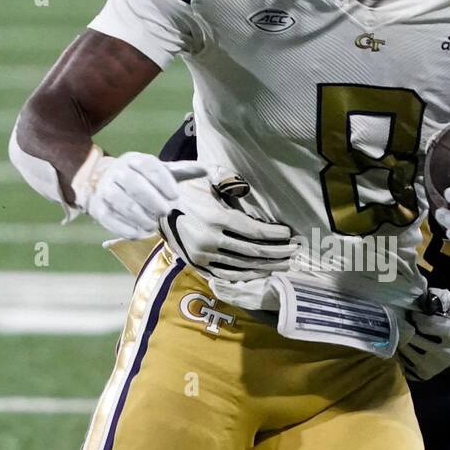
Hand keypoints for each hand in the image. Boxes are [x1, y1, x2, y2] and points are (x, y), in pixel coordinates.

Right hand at [71, 149, 203, 238]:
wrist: (102, 182)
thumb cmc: (140, 177)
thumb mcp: (158, 170)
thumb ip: (181, 170)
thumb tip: (206, 169)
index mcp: (134, 160)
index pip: (148, 166)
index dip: (162, 181)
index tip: (176, 195)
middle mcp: (117, 172)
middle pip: (134, 184)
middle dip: (151, 199)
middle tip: (166, 212)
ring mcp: (105, 190)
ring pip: (121, 202)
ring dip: (139, 216)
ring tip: (154, 226)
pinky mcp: (98, 208)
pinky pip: (110, 219)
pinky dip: (125, 228)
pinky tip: (140, 234)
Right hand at [159, 178, 296, 281]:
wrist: (153, 207)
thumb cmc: (185, 187)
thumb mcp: (204, 174)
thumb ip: (228, 178)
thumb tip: (246, 188)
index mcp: (215, 218)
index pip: (254, 232)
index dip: (275, 235)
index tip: (290, 233)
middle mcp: (210, 240)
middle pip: (253, 251)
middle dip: (278, 252)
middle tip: (295, 251)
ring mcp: (203, 256)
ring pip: (243, 266)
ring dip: (267, 266)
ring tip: (285, 264)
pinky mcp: (198, 265)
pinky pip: (227, 275)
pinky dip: (247, 275)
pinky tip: (261, 272)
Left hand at [398, 288, 449, 381]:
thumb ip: (440, 297)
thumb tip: (424, 296)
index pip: (425, 324)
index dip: (415, 315)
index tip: (414, 313)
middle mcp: (445, 353)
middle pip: (412, 338)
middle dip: (405, 327)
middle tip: (402, 321)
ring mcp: (434, 366)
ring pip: (405, 349)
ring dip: (401, 338)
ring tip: (402, 332)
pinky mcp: (424, 375)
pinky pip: (403, 362)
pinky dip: (401, 352)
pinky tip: (405, 345)